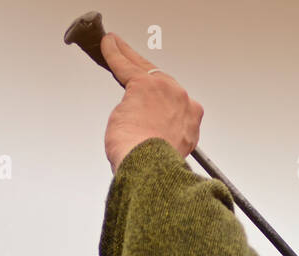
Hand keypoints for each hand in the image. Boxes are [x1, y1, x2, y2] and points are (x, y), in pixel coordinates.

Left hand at [100, 33, 203, 172]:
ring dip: (128, 55)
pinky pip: (124, 65)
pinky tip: (107, 44)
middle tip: (128, 56)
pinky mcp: (143, 84)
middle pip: (161, 79)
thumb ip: (159, 134)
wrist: (153, 168)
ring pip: (143, 68)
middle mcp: (184, 103)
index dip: (158, 92)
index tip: (148, 88)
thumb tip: (144, 131)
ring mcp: (166, 92)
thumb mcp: (164, 149)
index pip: (172, 100)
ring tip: (114, 45)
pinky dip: (114, 53)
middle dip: (143, 67)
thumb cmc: (153, 165)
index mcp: (191, 122)